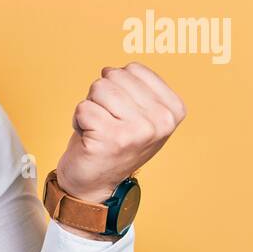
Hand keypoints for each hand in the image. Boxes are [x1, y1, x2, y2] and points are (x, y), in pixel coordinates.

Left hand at [56, 62, 185, 201]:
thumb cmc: (113, 143)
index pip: (134, 68)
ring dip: (90, 107)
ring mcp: (138, 130)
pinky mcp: (112, 138)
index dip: (118, 85)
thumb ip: (136, 86)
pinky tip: (89, 138)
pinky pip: (83, 107)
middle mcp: (161, 120)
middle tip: (107, 121)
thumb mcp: (140, 114)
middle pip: (115, 76)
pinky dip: (79, 120)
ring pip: (98, 88)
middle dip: (102, 96)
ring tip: (98, 128)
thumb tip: (110, 69)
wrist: (96, 183)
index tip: (122, 111)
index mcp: (173, 109)